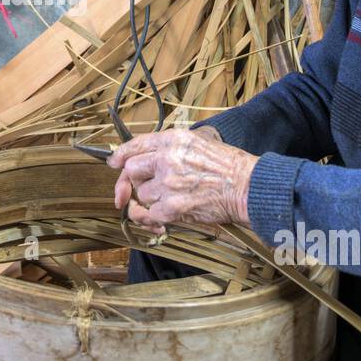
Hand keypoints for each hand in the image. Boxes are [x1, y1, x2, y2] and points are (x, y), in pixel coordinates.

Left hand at [106, 127, 254, 235]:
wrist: (246, 186)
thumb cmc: (228, 166)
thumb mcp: (199, 141)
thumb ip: (172, 146)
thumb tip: (148, 155)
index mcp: (173, 139)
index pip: (135, 145)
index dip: (121, 155)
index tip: (114, 162)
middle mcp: (166, 159)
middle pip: (131, 170)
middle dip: (132, 181)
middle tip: (139, 188)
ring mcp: (168, 183)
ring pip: (142, 194)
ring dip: (150, 200)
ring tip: (167, 201)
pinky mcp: (172, 207)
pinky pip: (148, 214)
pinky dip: (150, 219)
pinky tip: (158, 221)